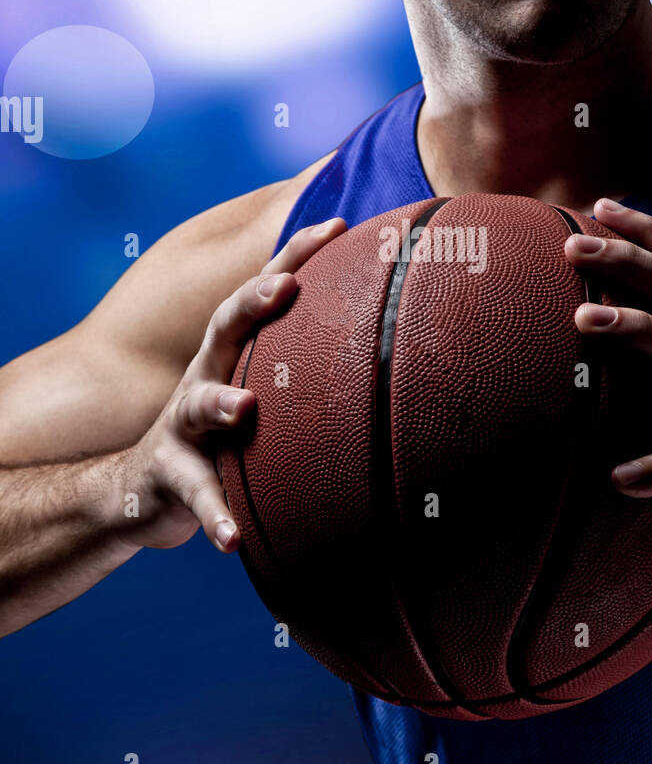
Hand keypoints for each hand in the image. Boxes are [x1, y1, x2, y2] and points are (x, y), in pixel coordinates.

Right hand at [117, 218, 345, 552]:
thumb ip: (308, 369)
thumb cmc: (222, 434)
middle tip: (285, 286)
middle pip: (224, 327)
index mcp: (235, 352)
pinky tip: (233, 538)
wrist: (142, 490)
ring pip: (199, 406)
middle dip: (253, 301)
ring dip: (221, 403)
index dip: (298, 254)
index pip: (266, 290)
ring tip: (246, 408)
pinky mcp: (170, 475)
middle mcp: (205, 375)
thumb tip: (397, 346)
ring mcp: (182, 425)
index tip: (339, 224)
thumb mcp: (260, 391)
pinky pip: (195, 494)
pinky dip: (214, 515)